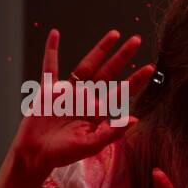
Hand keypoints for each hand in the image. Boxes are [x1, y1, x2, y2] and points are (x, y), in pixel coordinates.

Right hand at [12, 29, 152, 178]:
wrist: (37, 154)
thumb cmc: (65, 153)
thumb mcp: (91, 145)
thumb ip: (111, 132)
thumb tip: (135, 120)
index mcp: (98, 111)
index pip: (121, 92)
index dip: (135, 81)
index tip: (150, 68)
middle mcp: (87, 98)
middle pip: (108, 72)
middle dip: (122, 57)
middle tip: (136, 40)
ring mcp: (68, 91)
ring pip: (87, 65)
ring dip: (100, 49)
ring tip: (114, 34)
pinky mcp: (48, 89)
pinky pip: (50, 66)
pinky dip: (51, 50)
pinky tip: (55, 34)